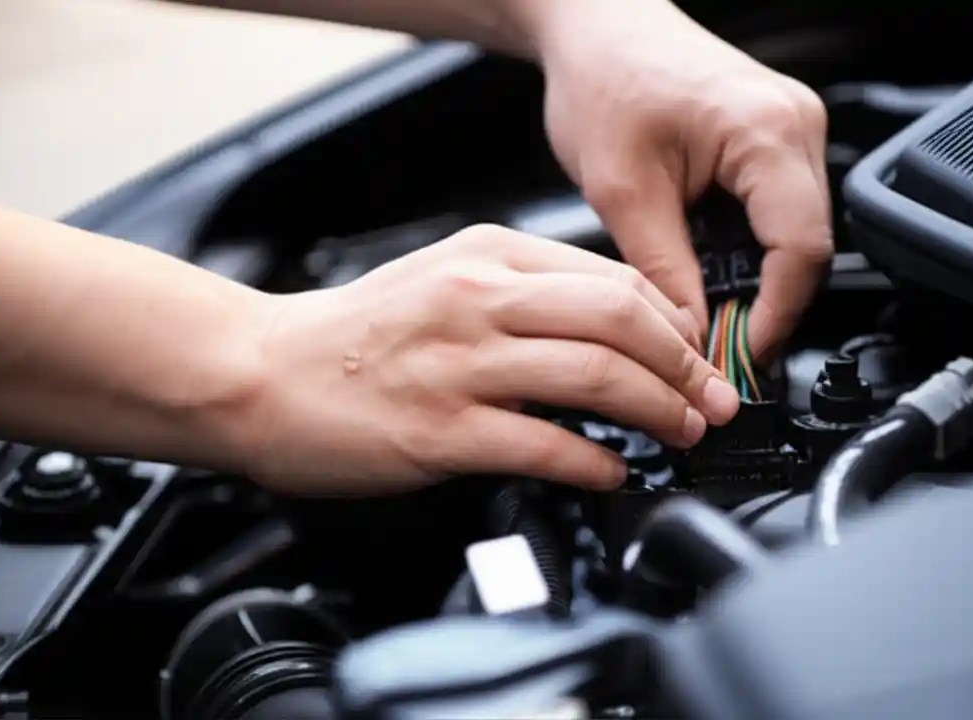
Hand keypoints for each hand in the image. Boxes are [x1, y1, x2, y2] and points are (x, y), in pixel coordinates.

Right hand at [238, 224, 741, 494]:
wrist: (258, 371)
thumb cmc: (353, 334)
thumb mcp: (446, 278)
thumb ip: (525, 292)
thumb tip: (614, 326)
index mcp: (488, 256)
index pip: (613, 278)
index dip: (674, 323)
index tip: (698, 355)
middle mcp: (480, 301)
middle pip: (621, 320)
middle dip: (686, 365)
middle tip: (715, 399)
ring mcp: (460, 365)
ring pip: (596, 377)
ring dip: (659, 410)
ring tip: (683, 432)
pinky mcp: (440, 430)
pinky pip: (544, 445)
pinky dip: (594, 463)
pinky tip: (612, 473)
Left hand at [532, 0, 833, 359]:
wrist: (597, 26)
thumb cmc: (604, 78)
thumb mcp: (622, 191)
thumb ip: (663, 273)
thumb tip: (691, 340)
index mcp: (767, 130)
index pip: (801, 251)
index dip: (773, 318)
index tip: (738, 359)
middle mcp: (796, 124)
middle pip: (809, 247)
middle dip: (765, 307)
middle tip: (718, 350)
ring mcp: (794, 128)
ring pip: (799, 234)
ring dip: (759, 281)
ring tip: (709, 315)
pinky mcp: (778, 136)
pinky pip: (783, 211)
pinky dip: (753, 250)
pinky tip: (714, 270)